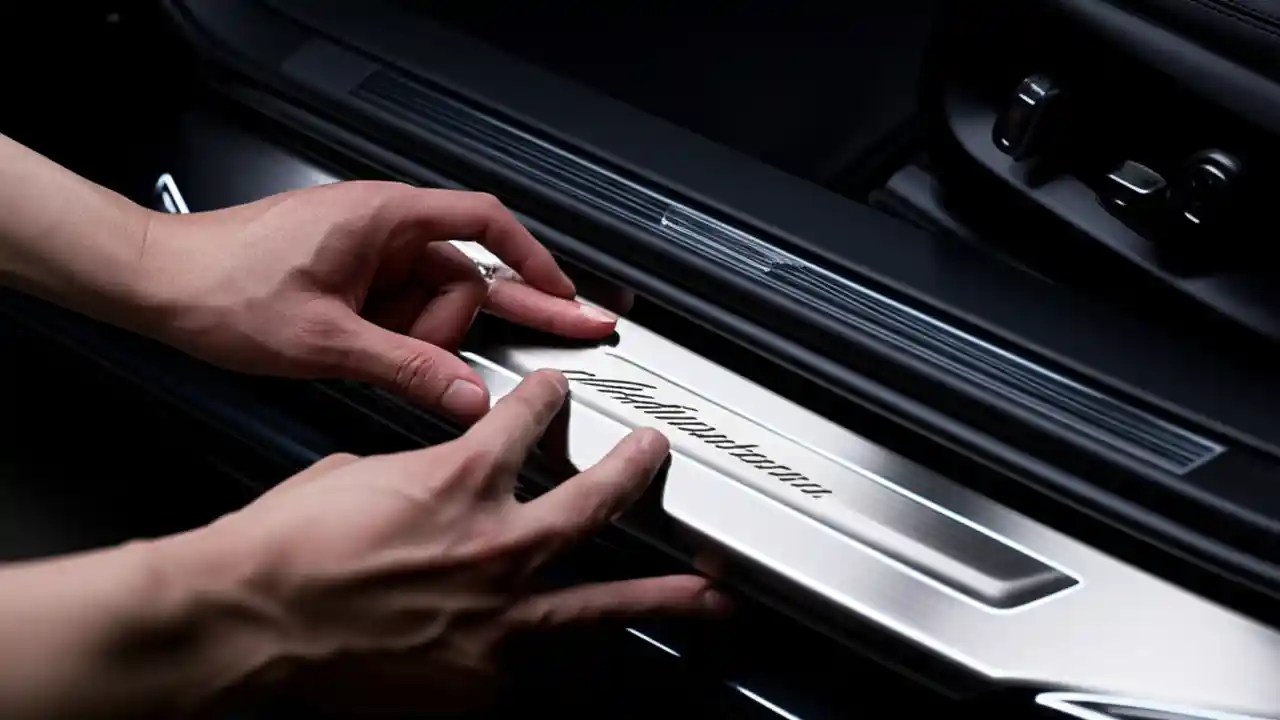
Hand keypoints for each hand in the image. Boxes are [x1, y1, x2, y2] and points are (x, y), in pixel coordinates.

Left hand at [139, 181, 616, 420]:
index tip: (568, 297)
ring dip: (415, 343)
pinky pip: (395, 313)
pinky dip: (393, 343)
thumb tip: (467, 395)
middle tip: (463, 375)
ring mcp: (363, 255)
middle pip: (458, 281)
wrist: (157, 284)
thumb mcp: (326, 341)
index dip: (536, 262)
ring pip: (427, 305)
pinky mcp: (347, 279)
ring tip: (371, 362)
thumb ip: (407, 369)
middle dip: (449, 333)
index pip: (487, 225)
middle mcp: (380, 230)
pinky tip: (371, 361)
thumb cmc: (221, 286)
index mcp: (385, 218)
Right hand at [172, 370, 725, 712]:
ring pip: (602, 603)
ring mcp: (497, 617)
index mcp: (460, 479)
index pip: (529, 420)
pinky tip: (597, 668)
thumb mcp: (351, 475)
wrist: (243, 626)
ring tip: (703, 597)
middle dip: (635, 472)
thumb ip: (410, 473)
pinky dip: (568, 663)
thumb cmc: (280, 550)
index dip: (548, 400)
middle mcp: (494, 545)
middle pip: (596, 500)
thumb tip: (423, 478)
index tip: (556, 396)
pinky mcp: (479, 678)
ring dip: (658, 597)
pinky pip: (543, 669)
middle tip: (655, 458)